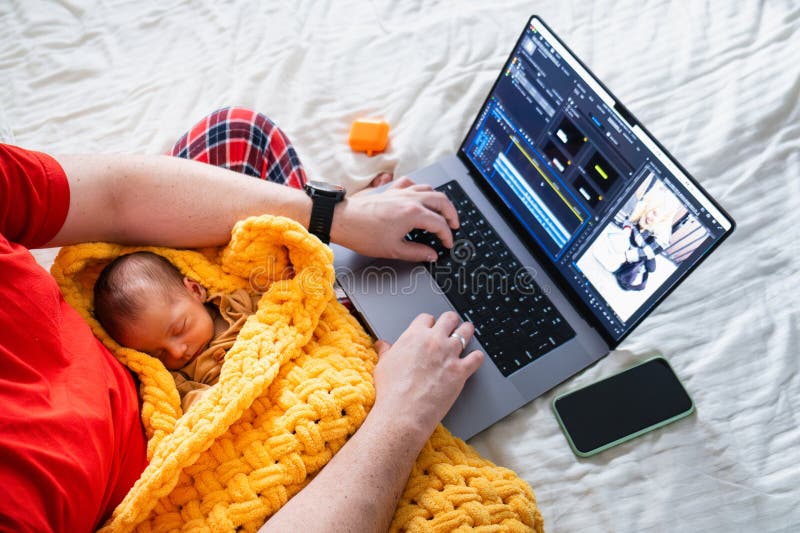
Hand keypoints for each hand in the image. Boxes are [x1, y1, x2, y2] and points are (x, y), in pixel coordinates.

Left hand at [330, 177, 458, 260]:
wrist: (342, 219)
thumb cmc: (363, 234)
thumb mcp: (393, 250)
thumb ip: (416, 252)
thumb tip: (431, 254)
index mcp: (414, 214)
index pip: (440, 224)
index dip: (447, 235)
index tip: (447, 244)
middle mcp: (410, 199)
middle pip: (441, 201)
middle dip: (451, 214)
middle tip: (454, 225)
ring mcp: (400, 192)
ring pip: (429, 189)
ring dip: (439, 200)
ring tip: (441, 211)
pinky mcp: (391, 190)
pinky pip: (411, 183)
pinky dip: (419, 188)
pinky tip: (419, 195)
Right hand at [371, 311, 483, 440]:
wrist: (403, 413)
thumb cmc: (391, 391)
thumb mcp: (383, 365)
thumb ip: (386, 351)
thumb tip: (382, 344)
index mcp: (414, 336)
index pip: (426, 318)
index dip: (429, 323)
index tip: (431, 327)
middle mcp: (434, 341)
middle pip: (449, 318)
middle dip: (451, 322)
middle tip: (452, 326)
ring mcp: (449, 354)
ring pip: (466, 332)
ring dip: (467, 331)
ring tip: (467, 332)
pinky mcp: (460, 371)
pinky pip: (476, 357)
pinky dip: (476, 357)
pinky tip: (474, 359)